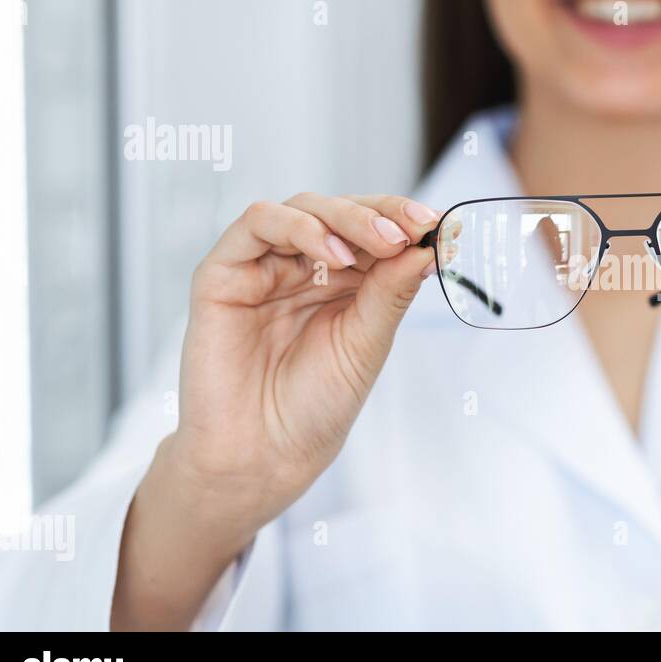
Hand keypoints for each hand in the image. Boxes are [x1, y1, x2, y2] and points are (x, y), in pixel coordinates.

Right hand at [113, 193, 438, 628]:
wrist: (263, 453)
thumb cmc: (315, 405)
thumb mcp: (367, 342)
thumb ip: (391, 291)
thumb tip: (429, 246)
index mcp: (342, 281)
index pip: (373, 229)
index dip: (403, 219)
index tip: (437, 224)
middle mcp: (303, 267)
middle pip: (341, 211)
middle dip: (380, 215)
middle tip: (411, 230)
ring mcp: (263, 267)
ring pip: (303, 208)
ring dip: (346, 217)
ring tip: (380, 244)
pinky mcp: (223, 273)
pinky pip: (257, 224)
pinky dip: (300, 228)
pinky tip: (333, 255)